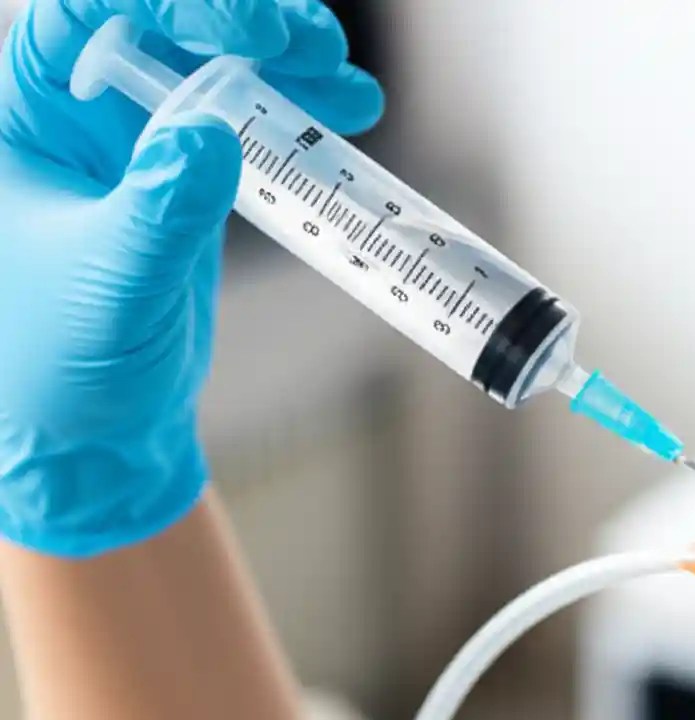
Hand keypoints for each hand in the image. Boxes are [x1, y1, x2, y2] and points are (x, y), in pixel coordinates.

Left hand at [0, 0, 382, 556]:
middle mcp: (75, 111)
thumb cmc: (60, 370)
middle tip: (310, 48)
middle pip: (164, 21)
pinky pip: (246, 112)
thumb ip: (156, 211)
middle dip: (247, 21)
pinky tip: (347, 110)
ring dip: (288, 57)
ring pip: (214, 57)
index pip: (85, 16)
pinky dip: (299, 106)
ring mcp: (134, 137)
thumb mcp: (109, 289)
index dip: (169, 3)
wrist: (95, 432)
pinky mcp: (184, 171)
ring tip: (346, 83)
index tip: (249, 34)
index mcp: (22, 117)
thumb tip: (207, 133)